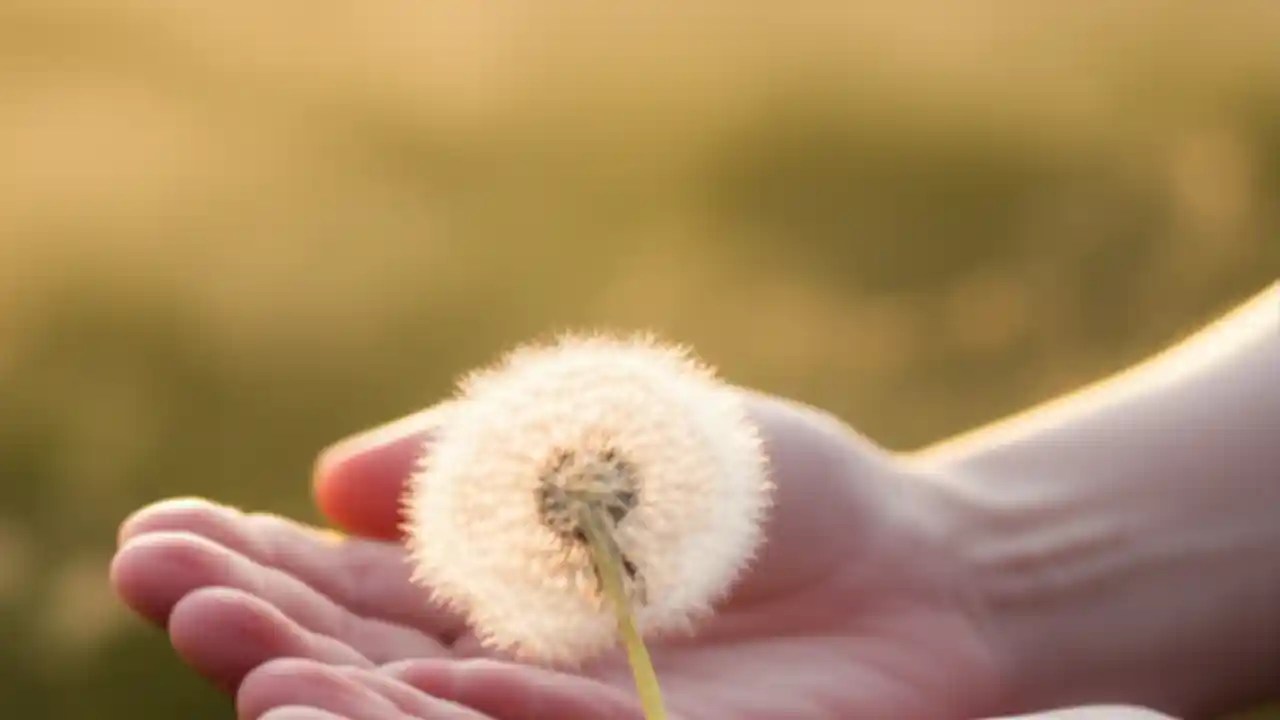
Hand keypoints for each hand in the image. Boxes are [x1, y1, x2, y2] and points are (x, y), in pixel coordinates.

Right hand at [110, 393, 1032, 718]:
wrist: (919, 563)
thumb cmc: (766, 490)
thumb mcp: (615, 432)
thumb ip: (481, 458)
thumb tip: (328, 479)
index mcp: (488, 585)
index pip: (341, 586)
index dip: (248, 564)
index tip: (159, 537)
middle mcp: (509, 665)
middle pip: (361, 666)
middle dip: (264, 633)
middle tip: (175, 594)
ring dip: (340, 705)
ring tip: (256, 674)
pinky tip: (412, 701)